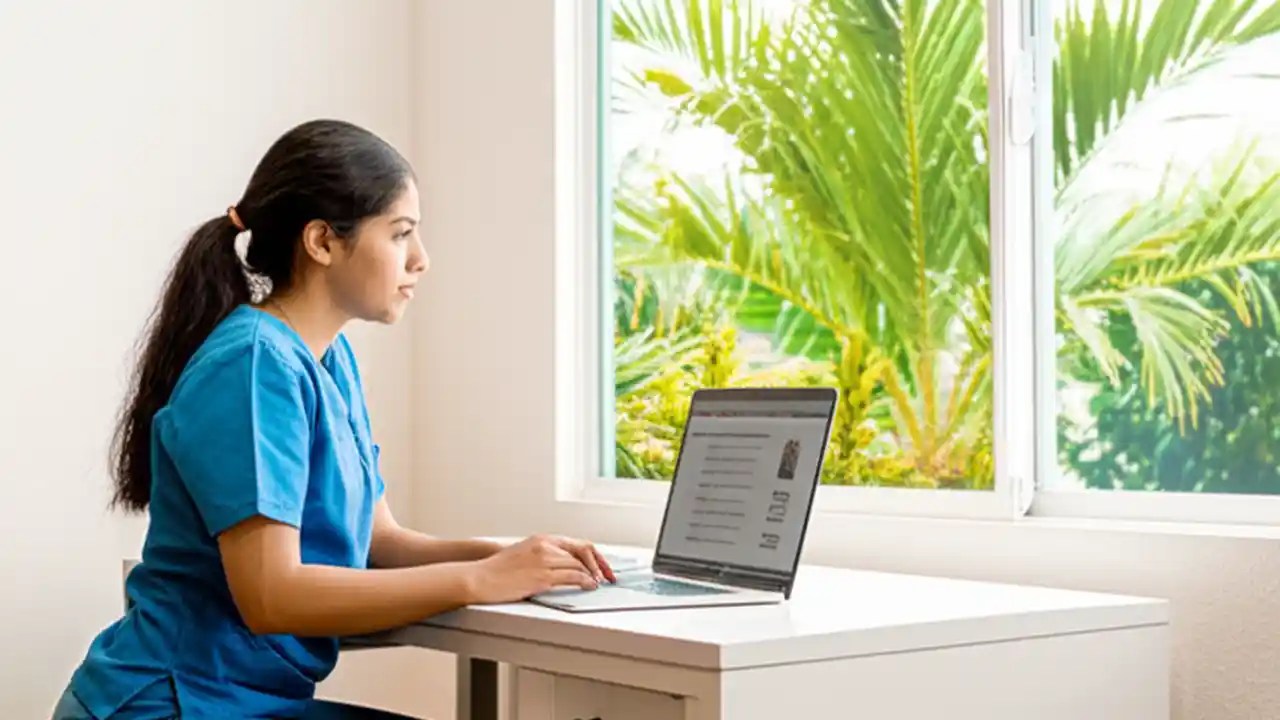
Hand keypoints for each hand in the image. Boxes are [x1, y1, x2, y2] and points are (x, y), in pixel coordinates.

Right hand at [468, 534, 615, 603]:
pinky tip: (590, 586)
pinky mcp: (542, 576)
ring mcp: (544, 560)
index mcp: (542, 539)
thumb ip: (543, 556)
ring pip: (580, 565)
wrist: (479, 578)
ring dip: (594, 575)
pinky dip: (585, 582)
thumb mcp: (523, 554)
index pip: (577, 543)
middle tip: (610, 576)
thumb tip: (564, 567)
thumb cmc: (498, 570)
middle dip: (600, 564)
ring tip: (600, 584)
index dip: (594, 555)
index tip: (603, 565)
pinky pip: (572, 577)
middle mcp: (545, 546)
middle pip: (584, 551)